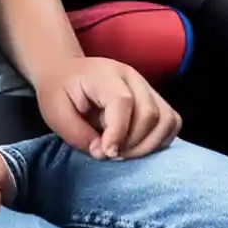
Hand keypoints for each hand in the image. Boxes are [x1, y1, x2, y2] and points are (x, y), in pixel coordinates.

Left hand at [37, 57, 180, 159]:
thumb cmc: (59, 92)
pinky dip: (160, 140)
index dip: (118, 131)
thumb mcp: (55, 112)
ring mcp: (147, 87)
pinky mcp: (155, 99)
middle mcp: (131, 77)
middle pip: (149, 113)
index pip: (123, 101)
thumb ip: (78, 134)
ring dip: (148, 145)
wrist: (67, 74)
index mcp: (104, 73)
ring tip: (123, 152)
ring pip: (166, 119)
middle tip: (111, 154)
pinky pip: (172, 122)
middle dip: (132, 143)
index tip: (106, 153)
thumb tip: (105, 153)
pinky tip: (137, 147)